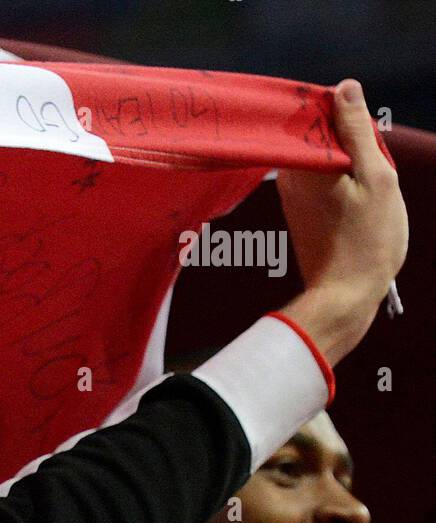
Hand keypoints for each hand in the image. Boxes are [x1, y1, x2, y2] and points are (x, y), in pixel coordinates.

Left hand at [277, 80, 408, 364]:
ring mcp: (291, 193)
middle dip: (350, 140)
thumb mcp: (376, 177)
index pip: (312, 111)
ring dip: (349, 163)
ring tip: (365, 192)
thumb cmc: (367, 240)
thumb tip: (345, 88)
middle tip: (371, 171)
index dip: (344, 113)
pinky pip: (321, 177)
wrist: (345, 294)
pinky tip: (357, 203)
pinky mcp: (299, 208)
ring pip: (323, 157)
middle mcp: (287, 175)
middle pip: (319, 134)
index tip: (364, 133)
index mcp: (301, 162)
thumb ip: (358, 131)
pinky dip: (342, 181)